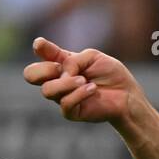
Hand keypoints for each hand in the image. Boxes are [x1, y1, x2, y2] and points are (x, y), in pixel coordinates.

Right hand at [22, 36, 139, 124]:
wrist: (128, 96)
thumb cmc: (112, 75)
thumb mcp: (92, 57)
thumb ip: (72, 59)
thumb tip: (59, 71)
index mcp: (60, 64)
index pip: (40, 54)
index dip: (40, 48)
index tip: (43, 45)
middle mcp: (57, 80)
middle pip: (30, 75)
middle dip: (42, 69)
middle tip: (60, 68)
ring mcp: (63, 97)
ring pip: (47, 91)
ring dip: (65, 83)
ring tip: (84, 80)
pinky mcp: (72, 112)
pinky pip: (65, 104)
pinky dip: (78, 94)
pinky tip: (92, 89)